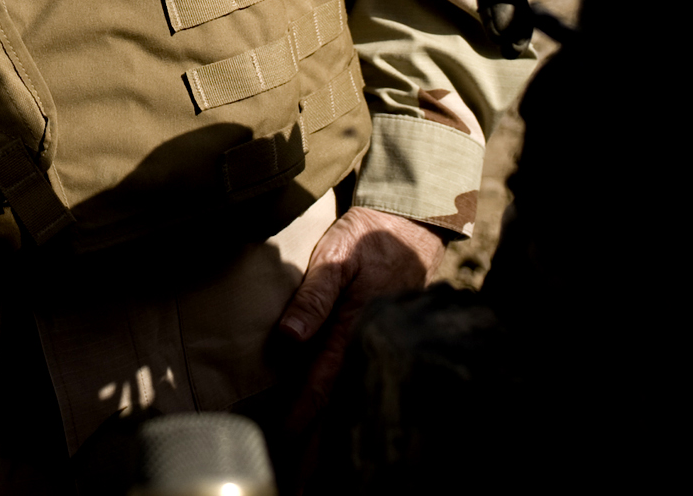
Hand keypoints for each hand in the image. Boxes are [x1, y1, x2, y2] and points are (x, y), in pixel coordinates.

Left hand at [275, 206, 444, 430]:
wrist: (410, 225)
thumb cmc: (369, 238)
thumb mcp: (338, 256)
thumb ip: (314, 296)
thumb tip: (291, 337)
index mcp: (353, 329)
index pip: (321, 383)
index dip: (300, 414)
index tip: (282, 438)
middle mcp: (366, 342)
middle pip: (338, 399)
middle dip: (314, 433)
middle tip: (293, 466)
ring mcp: (376, 341)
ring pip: (349, 390)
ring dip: (329, 421)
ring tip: (306, 451)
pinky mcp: (379, 335)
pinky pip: (358, 374)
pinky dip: (344, 398)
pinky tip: (333, 412)